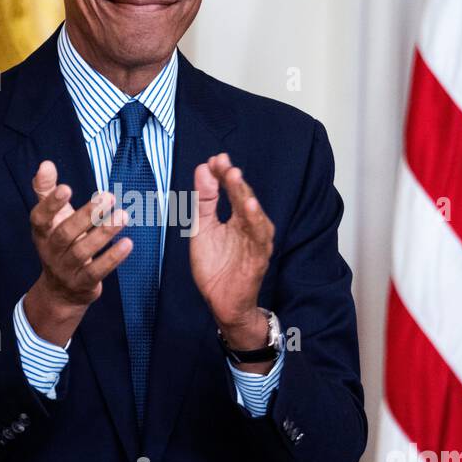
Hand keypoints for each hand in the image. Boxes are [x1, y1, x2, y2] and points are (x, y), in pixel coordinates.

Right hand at [23, 160, 131, 346]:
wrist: (60, 291)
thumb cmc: (59, 242)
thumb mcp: (51, 218)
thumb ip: (46, 190)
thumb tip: (46, 163)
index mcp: (41, 232)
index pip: (40, 218)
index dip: (51, 204)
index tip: (66, 188)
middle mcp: (50, 251)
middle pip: (65, 234)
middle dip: (86, 215)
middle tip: (108, 196)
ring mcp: (66, 270)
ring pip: (83, 252)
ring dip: (104, 233)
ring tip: (123, 216)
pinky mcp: (82, 284)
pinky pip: (97, 272)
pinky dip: (112, 258)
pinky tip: (128, 243)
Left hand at [190, 153, 274, 347]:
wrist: (222, 302)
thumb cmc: (216, 266)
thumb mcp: (203, 229)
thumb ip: (204, 202)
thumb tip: (203, 169)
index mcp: (238, 218)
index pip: (232, 190)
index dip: (223, 174)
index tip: (214, 158)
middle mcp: (250, 227)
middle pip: (244, 198)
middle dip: (233, 180)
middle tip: (224, 162)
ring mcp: (256, 242)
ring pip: (253, 215)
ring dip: (245, 195)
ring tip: (236, 177)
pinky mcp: (258, 259)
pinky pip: (259, 239)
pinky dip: (255, 222)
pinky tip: (250, 207)